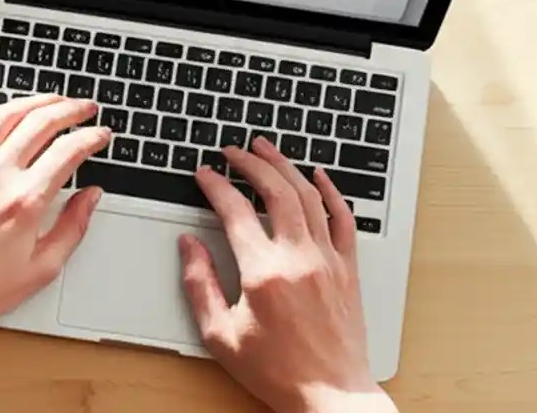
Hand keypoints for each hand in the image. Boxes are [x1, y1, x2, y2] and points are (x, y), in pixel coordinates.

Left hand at [0, 94, 109, 343]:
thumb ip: (73, 228)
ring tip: (55, 100)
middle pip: (41, 122)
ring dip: (36, 101)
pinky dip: (1, 113)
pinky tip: (13, 112)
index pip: (68, 151)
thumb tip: (90, 197)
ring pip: (7, 115)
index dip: (92, 137)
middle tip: (86, 108)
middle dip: (70, 110)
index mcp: (25, 202)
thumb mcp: (40, 269)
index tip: (102, 135)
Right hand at [180, 138, 396, 412]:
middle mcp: (299, 258)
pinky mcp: (348, 270)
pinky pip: (343, 219)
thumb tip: (188, 246)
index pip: (234, 211)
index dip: (214, 186)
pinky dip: (330, 192)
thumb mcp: (220, 334)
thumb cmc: (276, 372)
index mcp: (263, 273)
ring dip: (285, 166)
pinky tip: (318, 176)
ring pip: (309, 196)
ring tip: (267, 149)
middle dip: (251, 163)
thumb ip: (198, 284)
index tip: (203, 174)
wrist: (331, 396)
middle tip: (233, 151)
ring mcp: (328, 261)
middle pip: (275, 191)